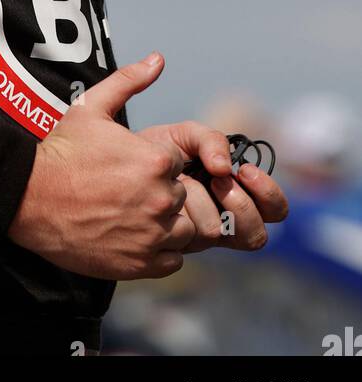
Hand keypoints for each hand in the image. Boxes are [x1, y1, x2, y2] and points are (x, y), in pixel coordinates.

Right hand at [8, 53, 197, 280]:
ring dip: (164, 223)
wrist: (29, 198)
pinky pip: (173, 258)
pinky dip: (159, 250)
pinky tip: (132, 235)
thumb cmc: (61, 152)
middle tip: (124, 191)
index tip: (127, 167)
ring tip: (130, 214)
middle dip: (159, 193)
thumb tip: (158, 59)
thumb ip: (129, 81)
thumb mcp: (91, 108)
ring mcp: (152, 235)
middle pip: (180, 195)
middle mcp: (161, 199)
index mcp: (155, 160)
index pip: (176, 163)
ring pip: (183, 229)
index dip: (153, 164)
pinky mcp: (142, 263)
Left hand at [138, 120, 289, 251]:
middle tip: (217, 181)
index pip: (273, 210)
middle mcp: (220, 221)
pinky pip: (186, 243)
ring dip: (206, 206)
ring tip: (187, 185)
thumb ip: (208, 140)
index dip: (267, 193)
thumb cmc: (150, 150)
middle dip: (239, 204)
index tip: (244, 170)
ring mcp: (197, 236)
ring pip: (219, 235)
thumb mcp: (183, 136)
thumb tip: (224, 166)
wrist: (108, 164)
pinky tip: (166, 204)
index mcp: (233, 195)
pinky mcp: (171, 245)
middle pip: (255, 234)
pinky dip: (180, 221)